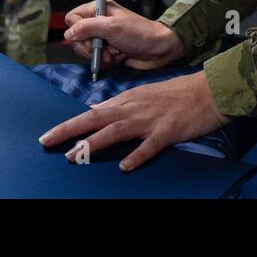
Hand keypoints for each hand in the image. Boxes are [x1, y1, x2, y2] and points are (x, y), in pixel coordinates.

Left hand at [39, 72, 229, 170]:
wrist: (209, 90)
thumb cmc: (178, 94)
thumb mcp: (144, 95)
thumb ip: (119, 105)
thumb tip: (95, 111)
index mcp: (128, 100)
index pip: (92, 113)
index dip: (69, 125)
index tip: (49, 135)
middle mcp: (134, 108)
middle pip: (95, 119)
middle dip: (69, 130)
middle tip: (47, 141)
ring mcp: (151, 119)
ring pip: (116, 131)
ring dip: (93, 144)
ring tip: (75, 157)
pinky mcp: (168, 131)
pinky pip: (150, 146)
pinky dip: (137, 156)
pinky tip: (125, 166)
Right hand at [63, 0, 183, 71]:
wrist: (160, 49)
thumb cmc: (140, 33)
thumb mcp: (111, 27)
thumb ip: (87, 28)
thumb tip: (68, 34)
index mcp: (99, 9)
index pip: (73, 18)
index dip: (78, 30)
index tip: (90, 37)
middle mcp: (100, 22)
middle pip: (77, 37)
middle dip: (90, 47)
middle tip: (104, 49)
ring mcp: (104, 37)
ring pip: (87, 50)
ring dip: (100, 55)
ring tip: (114, 54)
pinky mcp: (110, 51)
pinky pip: (97, 59)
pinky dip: (107, 61)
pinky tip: (119, 57)